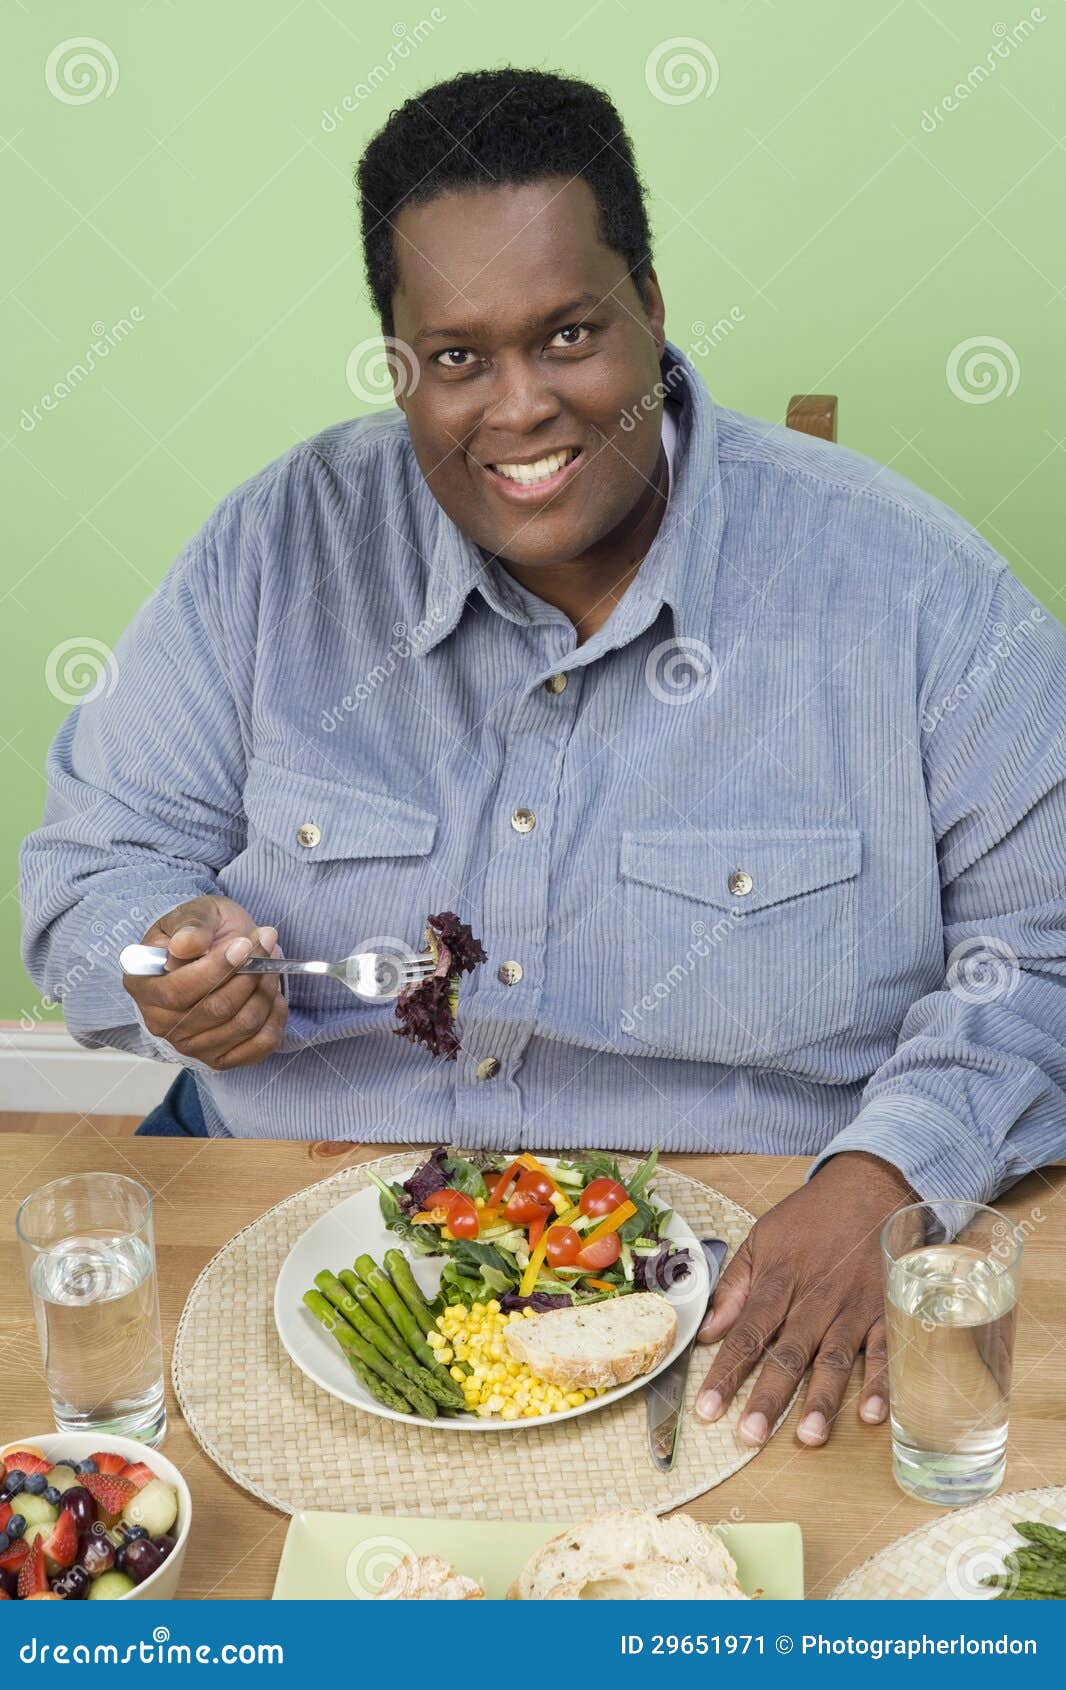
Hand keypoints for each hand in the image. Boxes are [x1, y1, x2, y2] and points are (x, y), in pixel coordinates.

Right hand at [123, 894, 287, 1069]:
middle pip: (215, 1010)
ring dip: (266, 991)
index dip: (217, 969)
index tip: (244, 945)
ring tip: (271, 964)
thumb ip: (191, 926)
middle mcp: (159, 1022)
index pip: (179, 990)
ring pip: (242, 1025)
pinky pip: (258, 1047)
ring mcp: (189, 1045)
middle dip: (250, 976)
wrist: (217, 948)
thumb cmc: (203, 930)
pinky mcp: (219, 1058)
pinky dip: (275, 1019)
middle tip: (266, 946)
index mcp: (142, 985)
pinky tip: (274, 996)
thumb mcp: (196, 913)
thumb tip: (185, 944)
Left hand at [694, 1151, 915, 1446]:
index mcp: (780, 1281)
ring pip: (835, 1359)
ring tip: (807, 1436)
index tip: (707, 1409)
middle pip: (788, 1354)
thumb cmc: (812, 1216)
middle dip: (768, 1397)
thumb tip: (709, 1332)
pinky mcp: (887, 1312)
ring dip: (822, 1400)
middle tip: (750, 1436)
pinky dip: (881, 1383)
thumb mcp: (763, 1238)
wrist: (870, 1186)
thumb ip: (735, 1287)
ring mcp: (854, 1308)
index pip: (747, 1334)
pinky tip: (872, 1414)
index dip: (726, 1373)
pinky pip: (885, 1352)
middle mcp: (815, 1300)